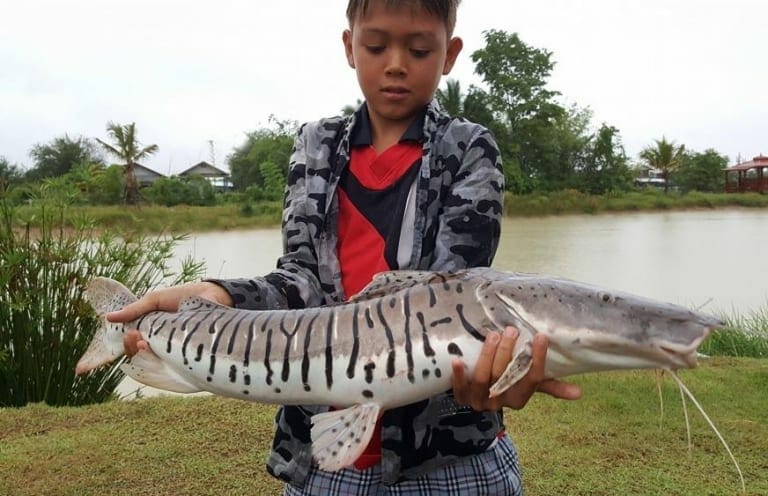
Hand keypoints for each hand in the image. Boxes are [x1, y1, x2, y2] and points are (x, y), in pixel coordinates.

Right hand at [107, 281, 232, 356]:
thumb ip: (135, 309)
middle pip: (136, 355)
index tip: (116, 345)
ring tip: (144, 343)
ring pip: (149, 361)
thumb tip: (108, 317)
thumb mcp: (156, 299)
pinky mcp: (185, 354)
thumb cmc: (184, 296)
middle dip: (131, 348)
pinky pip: (167, 366)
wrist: (212, 295)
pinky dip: (156, 359)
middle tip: (136, 338)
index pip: (130, 344)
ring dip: (141, 354)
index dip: (120, 348)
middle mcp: (158, 342)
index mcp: (149, 329)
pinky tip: (155, 348)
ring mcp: (171, 349)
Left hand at [451, 327, 581, 410]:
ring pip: (483, 379)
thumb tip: (580, 393)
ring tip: (493, 335)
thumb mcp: (527, 384)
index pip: (533, 380)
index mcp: (519, 399)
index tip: (540, 336)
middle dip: (507, 352)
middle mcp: (499, 403)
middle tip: (511, 330)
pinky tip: (457, 358)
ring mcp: (479, 401)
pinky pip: (459, 388)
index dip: (538, 359)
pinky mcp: (461, 398)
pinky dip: (459, 374)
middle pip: (504, 377)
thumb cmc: (507, 383)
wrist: (475, 395)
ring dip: (487, 356)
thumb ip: (550, 385)